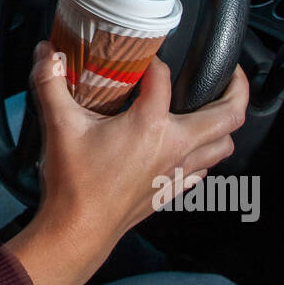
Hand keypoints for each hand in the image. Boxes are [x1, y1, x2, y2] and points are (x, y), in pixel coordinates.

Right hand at [24, 39, 246, 271]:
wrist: (78, 230)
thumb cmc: (74, 182)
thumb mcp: (60, 124)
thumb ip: (50, 82)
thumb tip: (47, 53)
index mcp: (151, 125)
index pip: (163, 77)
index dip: (152, 60)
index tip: (140, 54)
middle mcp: (174, 146)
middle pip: (228, 115)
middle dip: (236, 89)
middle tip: (230, 72)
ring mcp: (177, 171)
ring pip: (223, 145)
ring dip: (224, 125)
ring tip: (215, 108)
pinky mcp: (171, 190)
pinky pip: (203, 169)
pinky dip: (205, 154)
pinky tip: (191, 147)